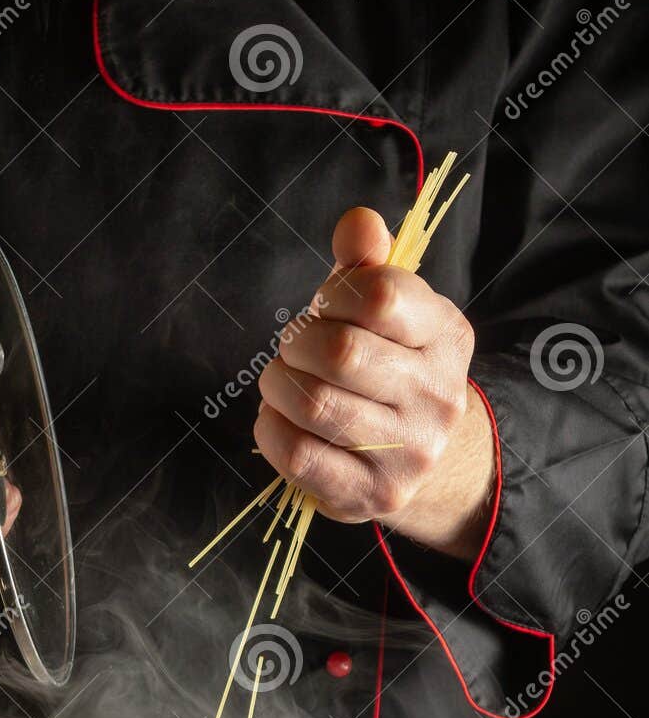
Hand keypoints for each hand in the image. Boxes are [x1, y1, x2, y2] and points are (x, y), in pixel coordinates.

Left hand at [255, 208, 493, 560]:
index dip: (333, 296)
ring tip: (282, 383)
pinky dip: (271, 430)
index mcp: (445, 336)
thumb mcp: (391, 309)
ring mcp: (407, 452)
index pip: (380, 297)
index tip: (324, 308)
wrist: (422, 459)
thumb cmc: (390, 367)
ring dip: (278, 386)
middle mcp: (436, 396)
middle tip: (294, 349)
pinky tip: (277, 419)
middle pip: (340, 353)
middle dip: (297, 343)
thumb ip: (368, 264)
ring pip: (314, 404)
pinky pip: (299, 456)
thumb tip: (358, 223)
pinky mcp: (370, 494)